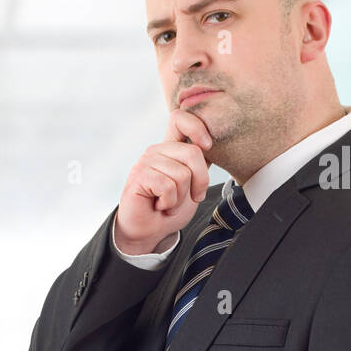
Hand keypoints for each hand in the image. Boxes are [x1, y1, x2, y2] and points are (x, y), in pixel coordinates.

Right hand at [115, 108, 212, 254]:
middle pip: (193, 153)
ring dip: (180, 198)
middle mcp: (157, 151)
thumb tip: (212, 146)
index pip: (180, 118)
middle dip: (200, 182)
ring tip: (168, 203)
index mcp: (171, 148)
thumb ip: (200, 164)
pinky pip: (168, 186)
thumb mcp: (193, 184)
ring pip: (182, 174)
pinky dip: (169, 203)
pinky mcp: (139, 176)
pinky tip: (158, 205)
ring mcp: (146, 162)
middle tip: (189, 197)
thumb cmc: (170, 208)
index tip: (207, 146)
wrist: (150, 231)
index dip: (197, 127)